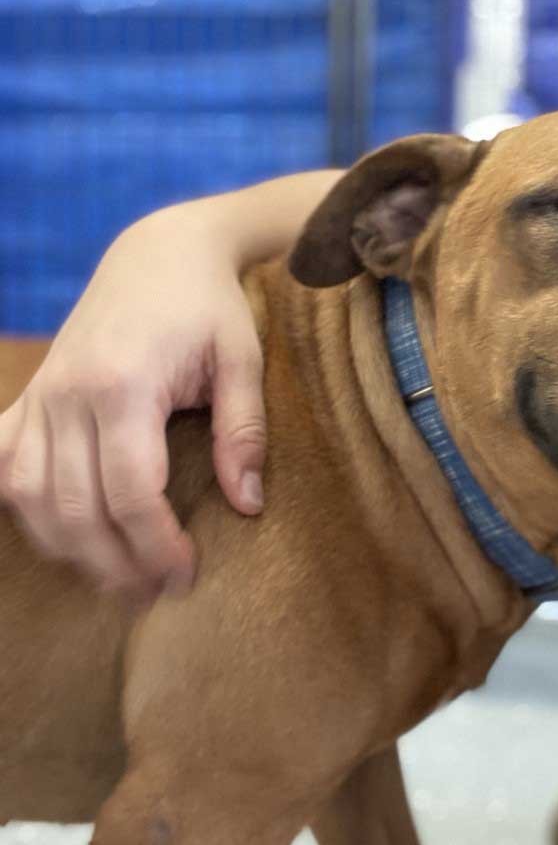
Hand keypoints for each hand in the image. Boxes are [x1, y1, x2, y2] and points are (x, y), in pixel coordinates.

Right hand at [0, 209, 267, 596]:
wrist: (160, 252)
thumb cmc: (209, 307)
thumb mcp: (242, 360)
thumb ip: (244, 433)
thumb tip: (247, 506)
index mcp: (123, 385)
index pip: (129, 494)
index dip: (155, 547)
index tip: (184, 577)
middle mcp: (68, 393)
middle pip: (74, 508)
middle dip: (114, 563)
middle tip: (153, 593)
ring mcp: (42, 394)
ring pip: (29, 496)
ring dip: (67, 547)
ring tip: (115, 576)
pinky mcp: (32, 395)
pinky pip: (2, 460)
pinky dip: (18, 501)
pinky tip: (53, 530)